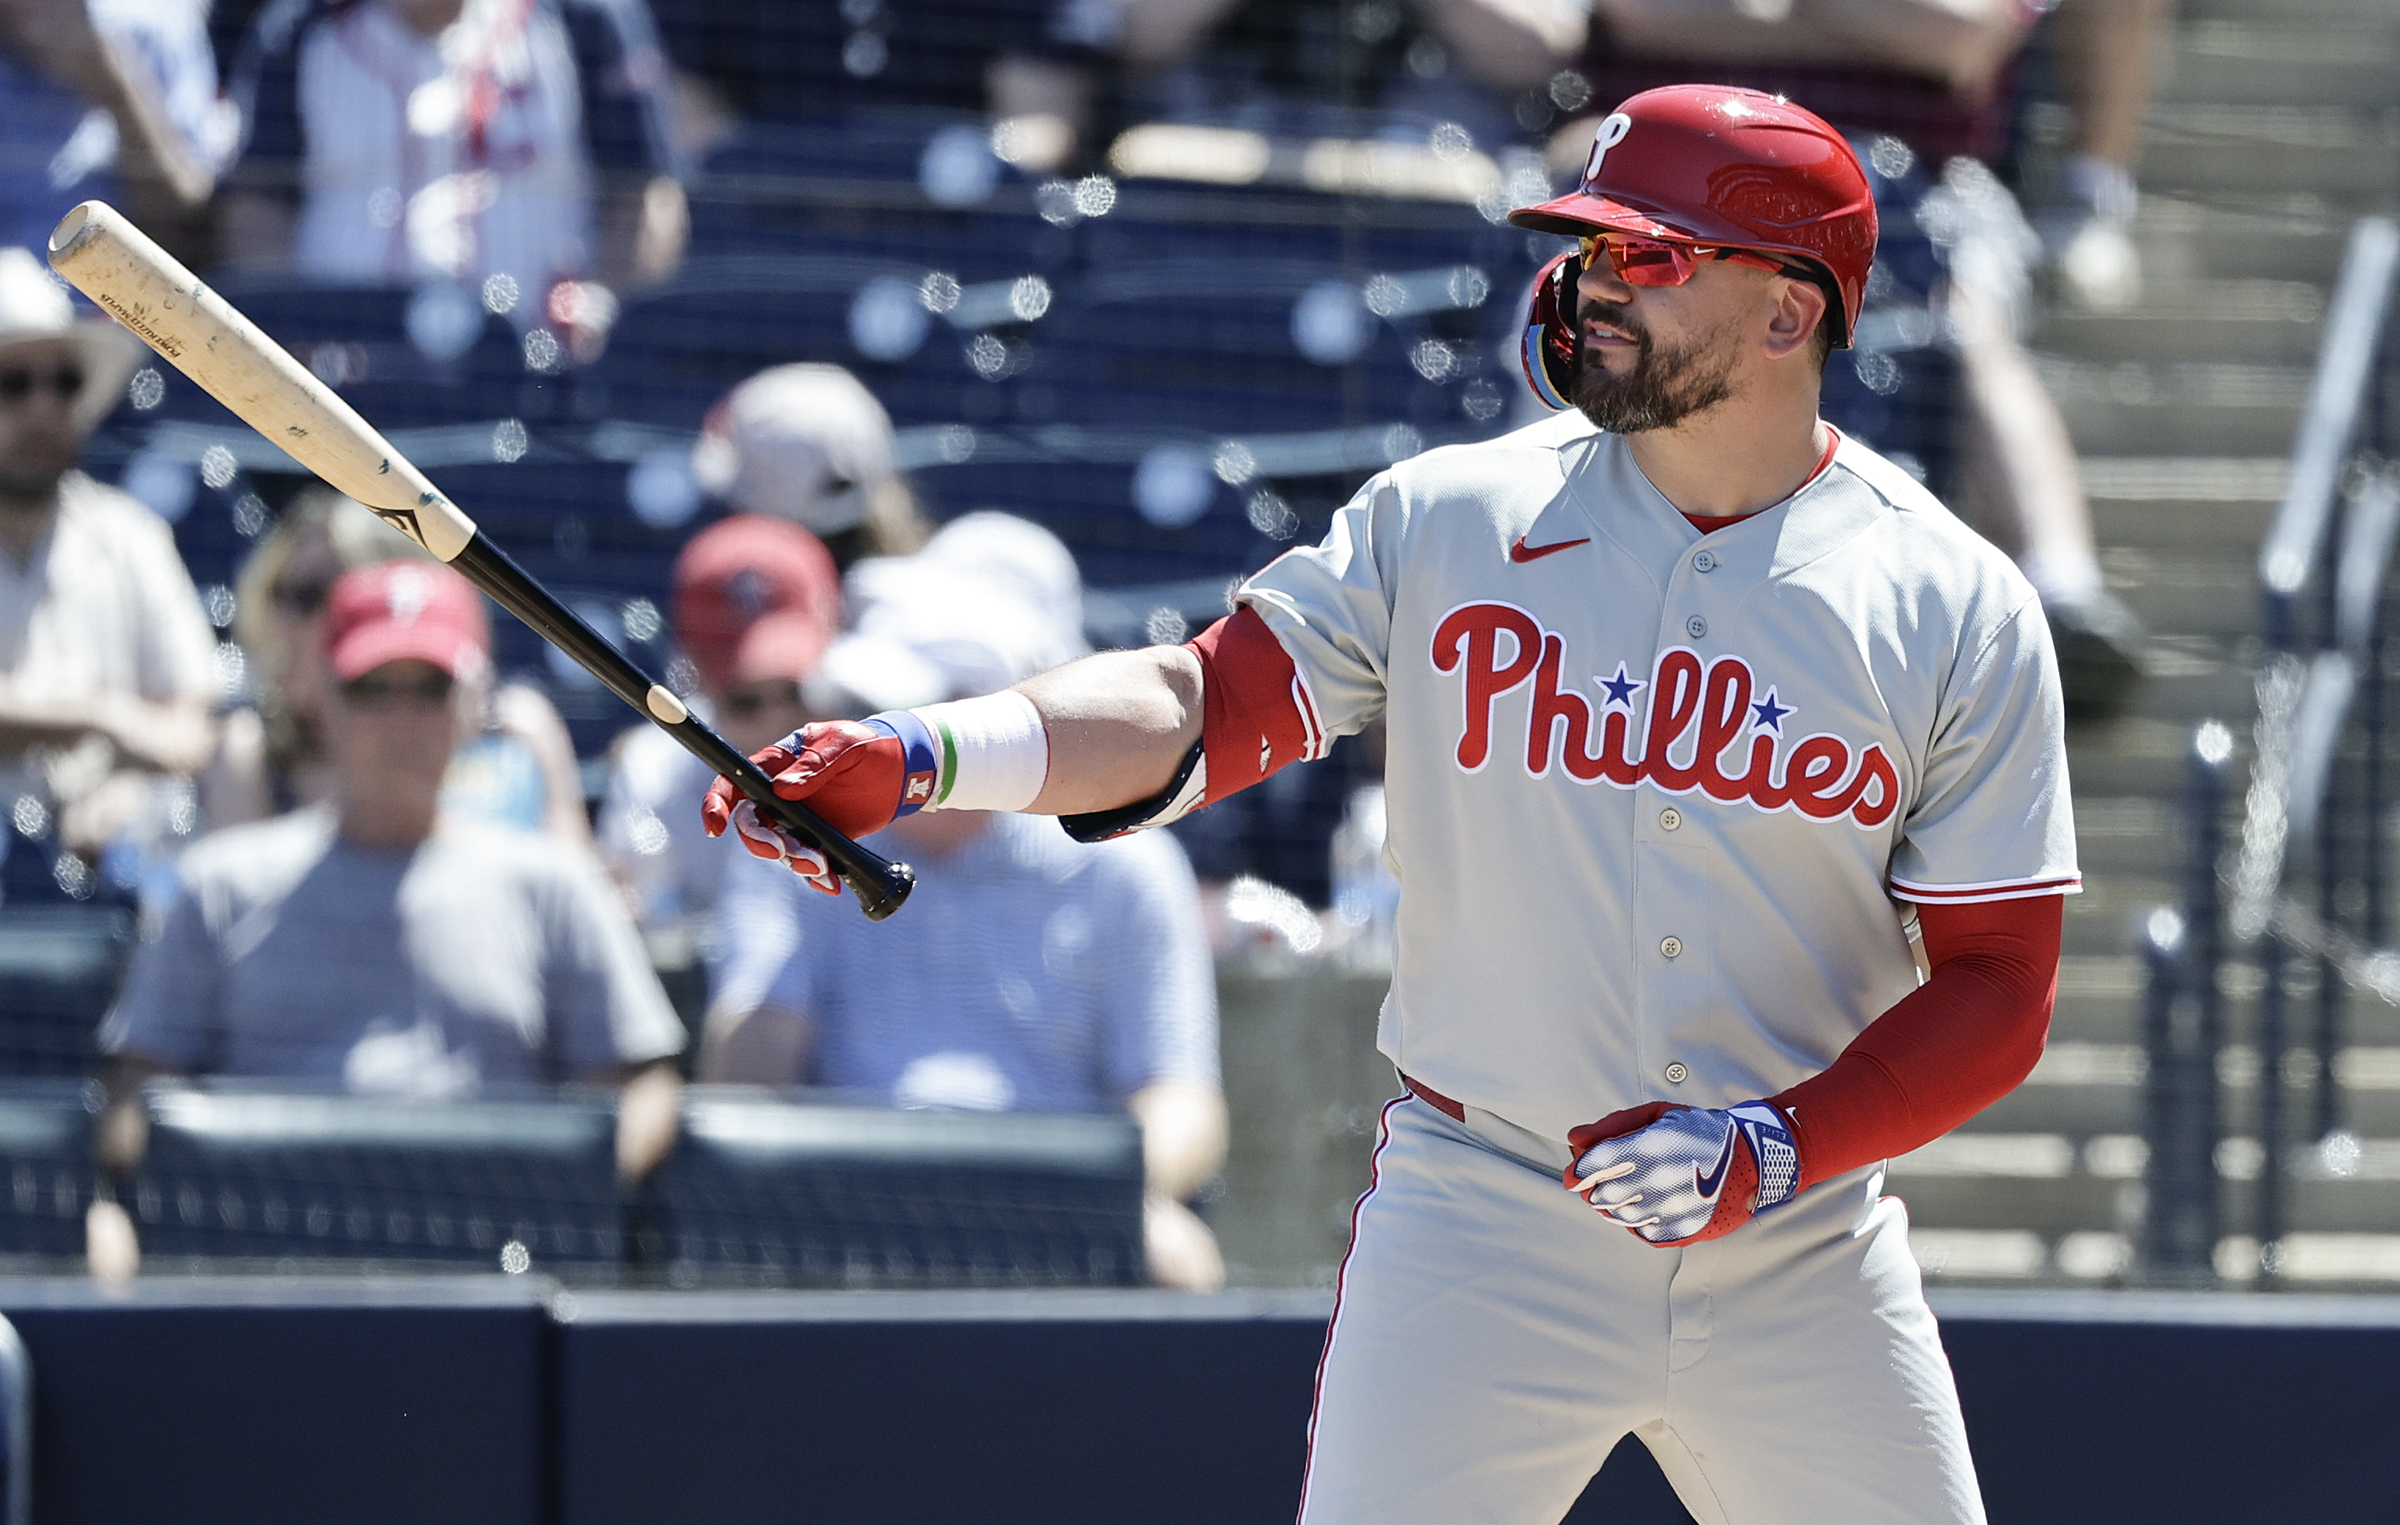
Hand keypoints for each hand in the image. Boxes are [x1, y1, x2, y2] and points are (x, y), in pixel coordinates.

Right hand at [700, 721, 907, 891]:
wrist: (902, 769)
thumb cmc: (870, 744)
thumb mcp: (846, 742)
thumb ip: (816, 763)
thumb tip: (783, 789)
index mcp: (778, 765)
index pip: (734, 783)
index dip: (718, 804)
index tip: (715, 826)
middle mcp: (780, 795)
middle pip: (752, 825)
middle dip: (761, 842)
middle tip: (785, 850)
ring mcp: (800, 820)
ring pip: (780, 849)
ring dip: (795, 862)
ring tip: (823, 866)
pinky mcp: (821, 839)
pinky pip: (808, 864)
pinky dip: (816, 878)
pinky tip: (831, 884)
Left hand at [1563, 1099, 1799, 1245]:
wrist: (1754, 1160)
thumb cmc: (1704, 1132)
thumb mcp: (1659, 1115)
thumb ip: (1613, 1126)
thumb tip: (1574, 1139)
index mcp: (1652, 1148)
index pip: (1595, 1166)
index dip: (1578, 1171)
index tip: (1574, 1172)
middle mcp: (1660, 1182)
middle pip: (1602, 1195)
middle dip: (1595, 1187)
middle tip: (1603, 1177)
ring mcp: (1672, 1210)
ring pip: (1620, 1216)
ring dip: (1615, 1204)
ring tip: (1630, 1189)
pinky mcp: (1684, 1230)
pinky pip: (1643, 1232)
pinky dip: (1637, 1221)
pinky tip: (1647, 1204)